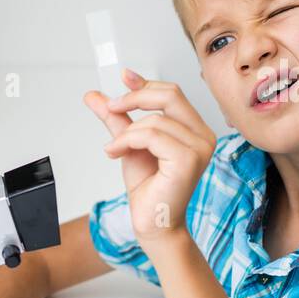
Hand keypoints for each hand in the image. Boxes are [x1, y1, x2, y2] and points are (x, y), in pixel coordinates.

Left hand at [83, 69, 215, 248]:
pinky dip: (128, 141)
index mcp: (195, 129)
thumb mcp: (128, 144)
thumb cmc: (147, 187)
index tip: (123, 76)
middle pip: (170, 95)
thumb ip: (116, 119)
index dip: (146, 83)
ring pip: (155, 119)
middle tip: (110, 107)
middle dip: (134, 97)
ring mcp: (200, 147)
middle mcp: (203, 135)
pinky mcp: (188, 160)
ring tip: (113, 149)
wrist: (151, 221)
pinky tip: (115, 153)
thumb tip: (94, 95)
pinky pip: (152, 136)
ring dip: (126, 132)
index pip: (172, 93)